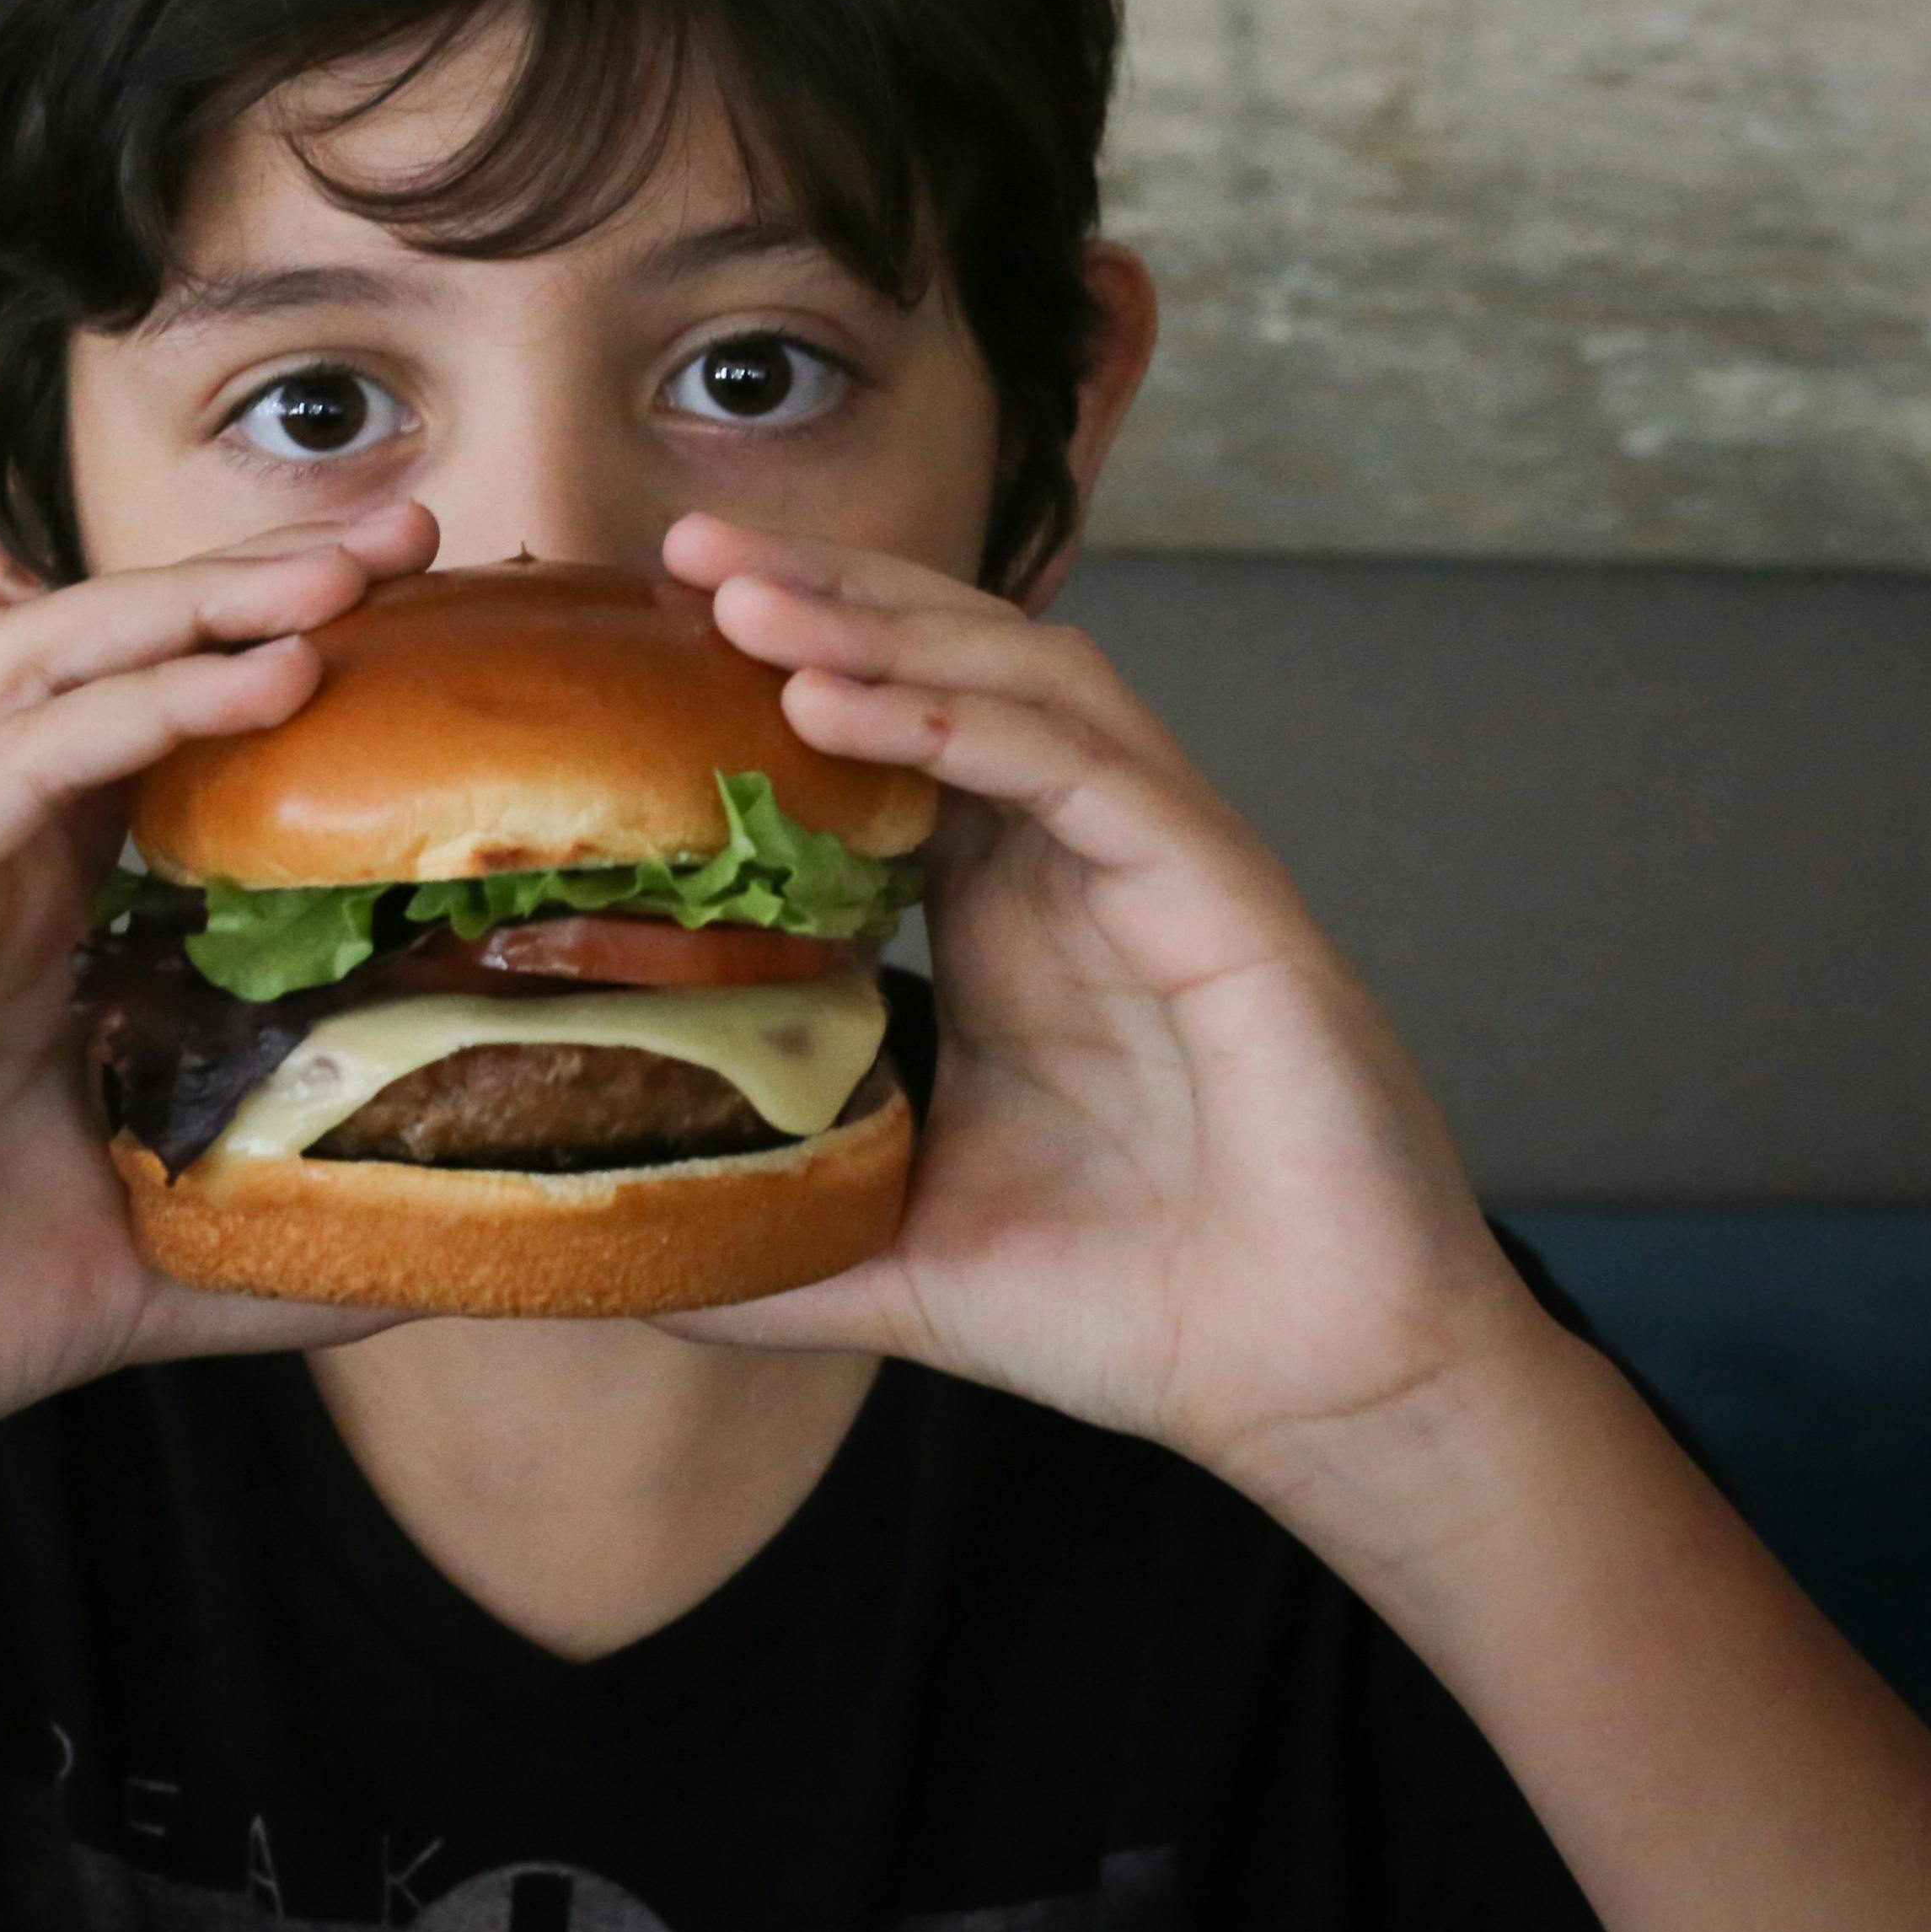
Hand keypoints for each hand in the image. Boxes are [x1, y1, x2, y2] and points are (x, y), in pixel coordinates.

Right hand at [0, 504, 439, 1537]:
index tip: (430, 624)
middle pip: (108, 652)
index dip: (281, 656)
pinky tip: (250, 684)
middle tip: (410, 539)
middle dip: (255, 581)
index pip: (160, 728)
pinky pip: (0, 772)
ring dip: (193, 605)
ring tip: (338, 581)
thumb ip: (289, 1241)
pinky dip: (130, 712)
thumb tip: (448, 1257)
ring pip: (46, 665)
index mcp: (30, 913)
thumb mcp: (162, 1270)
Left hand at [655, 514, 1552, 1519]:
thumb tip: (612, 1264)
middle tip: (681, 548)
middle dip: (822, 592)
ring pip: (1022, 682)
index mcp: (1007, 914)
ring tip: (745, 603)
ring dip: (885, 631)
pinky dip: (970, 726)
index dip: (788, 662)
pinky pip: (1091, 773)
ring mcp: (1162, 867)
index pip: (892, 731)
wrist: (1318, 1383)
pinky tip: (847, 706)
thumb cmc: (1137, 1311)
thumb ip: (768, 1251)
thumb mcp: (900, 1267)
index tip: (652, 626)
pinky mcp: (1227, 902)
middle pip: (952, 662)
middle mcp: (1080, 863)